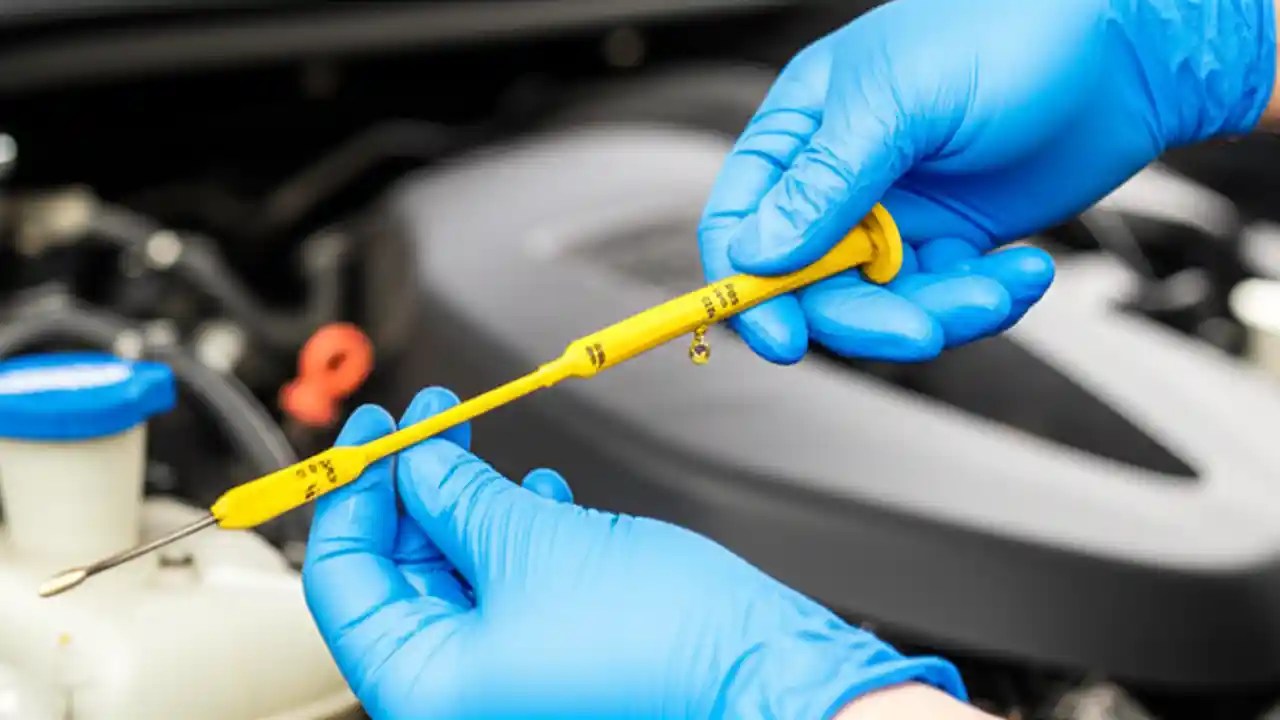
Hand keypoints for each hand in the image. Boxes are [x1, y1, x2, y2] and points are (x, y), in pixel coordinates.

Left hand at [303, 388, 966, 718]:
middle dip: (413, 490)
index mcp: (425, 691)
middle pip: (399, 579)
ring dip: (468, 507)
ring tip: (481, 448)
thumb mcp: (535, 543)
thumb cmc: (664, 643)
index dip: (355, 493)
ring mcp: (507, 687)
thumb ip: (457, 497)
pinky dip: (515, 539)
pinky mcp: (553, 666)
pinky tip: (540, 496)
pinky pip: (508, 596)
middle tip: (429, 422)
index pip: (344, 583)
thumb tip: (416, 464)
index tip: (374, 435)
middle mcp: (458, 701)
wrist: (770, 676)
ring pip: (457, 581)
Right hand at [700, 0, 1276, 362]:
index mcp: (803, 130)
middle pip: (813, 283)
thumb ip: (825, 184)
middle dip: (868, 316)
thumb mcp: (899, 103)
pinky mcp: (955, 238)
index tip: (781, 338)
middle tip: (923, 332)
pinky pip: (945, 299)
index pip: (740, 220)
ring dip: (941, 312)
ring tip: (1003, 286)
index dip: (746, 286)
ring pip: (884, 303)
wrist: (1129, 44)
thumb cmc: (1009, 33)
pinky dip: (985, 300)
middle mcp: (841, 178)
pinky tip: (1028, 269)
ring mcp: (899, 213)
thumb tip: (754, 256)